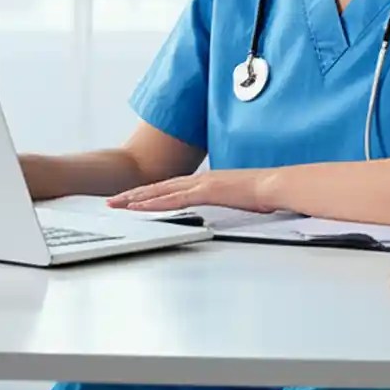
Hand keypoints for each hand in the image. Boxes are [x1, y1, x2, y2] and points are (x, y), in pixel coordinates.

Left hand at [105, 169, 276, 212]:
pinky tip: (142, 207)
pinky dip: (156, 203)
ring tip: (118, 204)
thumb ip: (222, 202)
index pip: (170, 187)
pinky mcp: (207, 191)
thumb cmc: (262, 194)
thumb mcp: (236, 199)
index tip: (133, 199)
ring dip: (138, 198)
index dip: (150, 193)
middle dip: (134, 194)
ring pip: (161, 191)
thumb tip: (217, 210)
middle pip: (159, 187)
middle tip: (113, 201)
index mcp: (205, 181)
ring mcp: (201, 183)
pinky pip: (175, 199)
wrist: (276, 185)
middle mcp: (199, 179)